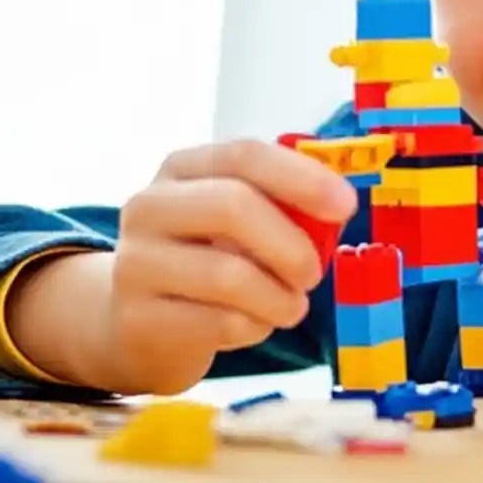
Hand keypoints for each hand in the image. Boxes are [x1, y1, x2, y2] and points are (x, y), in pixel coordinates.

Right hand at [109, 139, 356, 393]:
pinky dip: (254, 327)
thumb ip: (281, 207)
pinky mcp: (138, 318)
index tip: (346, 205)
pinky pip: (219, 322)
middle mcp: (150, 207)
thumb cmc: (207, 260)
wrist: (138, 325)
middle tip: (314, 274)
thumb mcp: (238, 223)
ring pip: (228, 274)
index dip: (302, 177)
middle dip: (291, 244)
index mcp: (182, 169)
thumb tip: (339, 207)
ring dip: (280, 297)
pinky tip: (254, 325)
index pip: (245, 155)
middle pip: (232, 206)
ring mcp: (136, 263)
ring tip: (292, 307)